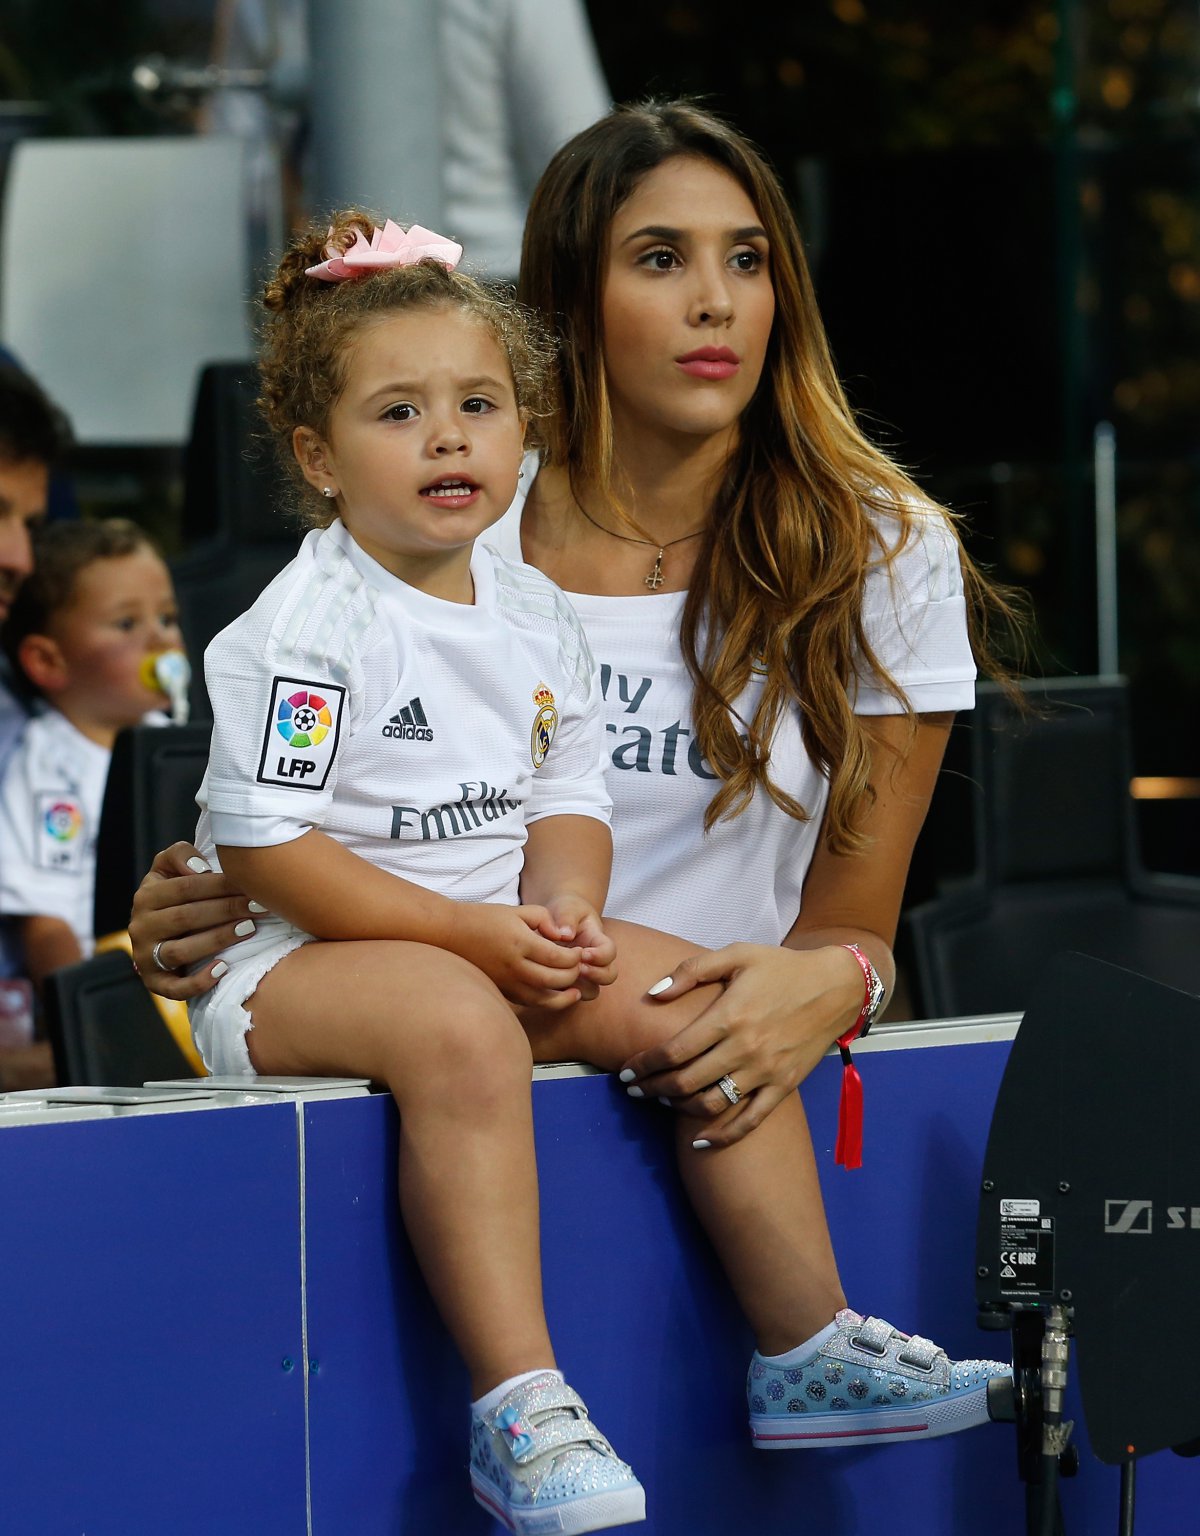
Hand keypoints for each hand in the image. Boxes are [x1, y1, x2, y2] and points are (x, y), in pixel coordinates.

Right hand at [128, 842, 262, 1000]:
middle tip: (260, 906)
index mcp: (146, 896)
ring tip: (249, 929)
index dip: (220, 885)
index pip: (185, 887)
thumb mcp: (169, 868)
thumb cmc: (175, 895)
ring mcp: (145, 956)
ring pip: (181, 950)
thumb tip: (199, 869)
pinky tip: (223, 969)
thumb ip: (180, 856)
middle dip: (227, 910)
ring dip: (218, 939)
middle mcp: (141, 926)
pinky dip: (198, 981)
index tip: (251, 885)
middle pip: (187, 917)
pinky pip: (174, 988)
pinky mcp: (154, 982)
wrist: (158, 933)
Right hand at [447, 902, 585, 1009]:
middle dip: (572, 975)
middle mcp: (514, 966)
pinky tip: (554, 996)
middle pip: (553, 980)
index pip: (557, 957)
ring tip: (576, 992)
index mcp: (520, 942)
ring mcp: (506, 982)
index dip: (574, 957)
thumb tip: (563, 936)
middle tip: (580, 968)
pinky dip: (545, 1002)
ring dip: (563, 998)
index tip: (579, 952)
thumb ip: (545, 919)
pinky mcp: (501, 991)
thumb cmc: (486, 918)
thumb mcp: (517, 910)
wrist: (451, 934)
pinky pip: (527, 1002)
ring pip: (541, 999)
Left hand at [536, 894, 617, 1000]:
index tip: (584, 952)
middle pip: (609, 976)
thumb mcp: (567, 907)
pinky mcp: (568, 985)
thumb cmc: (563, 912)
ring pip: (593, 991)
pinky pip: (571, 997)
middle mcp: (595, 961)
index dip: (601, 956)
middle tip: (578, 968)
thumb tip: (565, 934)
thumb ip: (567, 917)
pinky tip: (550, 984)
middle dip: (596, 974)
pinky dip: (564, 994)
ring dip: (582, 987)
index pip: (610, 952)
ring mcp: (583, 974)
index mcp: (598, 941)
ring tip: (564, 977)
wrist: (554, 919)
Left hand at [619, 943, 862, 1148]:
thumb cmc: (780, 967)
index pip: (674, 1050)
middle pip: (686, 1082)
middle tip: (634, 1090)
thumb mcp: (736, 954)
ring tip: (662, 1100)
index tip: (626, 1072)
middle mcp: (745, 1048)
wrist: (835, 986)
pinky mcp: (784, 1086)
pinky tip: (700, 1142)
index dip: (644, 1065)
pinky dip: (723, 1136)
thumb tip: (653, 994)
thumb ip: (691, 971)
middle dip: (653, 1089)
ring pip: (712, 1104)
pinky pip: (750, 1120)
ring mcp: (765, 1071)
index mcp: (729, 1015)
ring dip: (679, 1108)